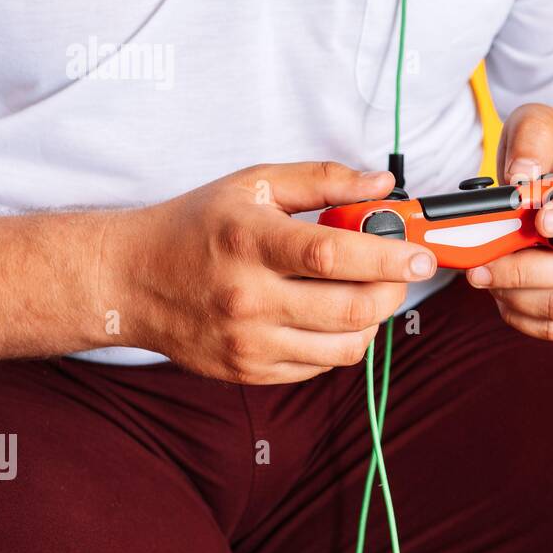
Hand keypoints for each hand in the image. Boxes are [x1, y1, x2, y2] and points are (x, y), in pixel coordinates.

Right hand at [104, 162, 436, 383]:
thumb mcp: (255, 184)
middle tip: (401, 271)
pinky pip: (321, 366)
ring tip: (367, 291)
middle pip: (350, 307)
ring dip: (374, 319)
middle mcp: (247, 298)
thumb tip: (383, 185)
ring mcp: (248, 342)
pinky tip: (332, 314)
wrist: (130, 280)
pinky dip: (343, 341)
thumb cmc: (196, 225)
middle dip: (393, 290)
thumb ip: (323, 181)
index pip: (332, 255)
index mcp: (250, 242)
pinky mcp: (249, 372)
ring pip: (345, 346)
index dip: (387, 257)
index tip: (421, 256)